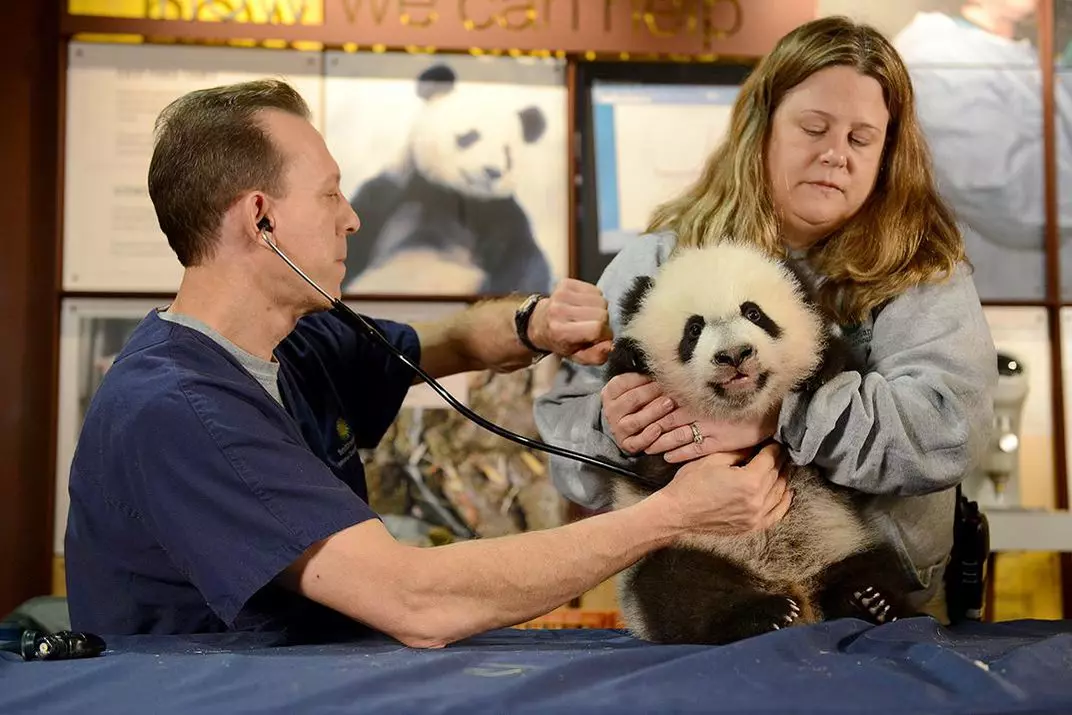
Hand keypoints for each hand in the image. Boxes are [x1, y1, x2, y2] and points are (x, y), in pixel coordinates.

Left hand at [529, 278, 612, 364]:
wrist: (539, 324)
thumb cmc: (561, 342)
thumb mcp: (577, 357)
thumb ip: (596, 355)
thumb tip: (611, 345)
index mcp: (561, 332)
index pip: (597, 328)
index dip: (605, 334)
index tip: (600, 337)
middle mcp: (559, 310)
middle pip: (602, 313)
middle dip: (602, 322)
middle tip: (591, 327)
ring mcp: (561, 294)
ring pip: (601, 300)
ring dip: (599, 310)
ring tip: (586, 316)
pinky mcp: (565, 284)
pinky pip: (595, 290)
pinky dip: (594, 299)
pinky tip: (583, 306)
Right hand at [601, 372, 678, 453]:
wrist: (625, 425)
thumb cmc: (635, 400)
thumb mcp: (632, 385)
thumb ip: (639, 375)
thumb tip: (655, 361)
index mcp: (610, 393)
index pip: (624, 382)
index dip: (642, 377)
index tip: (658, 373)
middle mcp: (611, 411)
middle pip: (632, 400)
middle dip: (652, 392)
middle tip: (669, 387)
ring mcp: (618, 428)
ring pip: (635, 421)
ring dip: (654, 411)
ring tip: (669, 404)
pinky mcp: (627, 444)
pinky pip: (636, 442)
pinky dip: (647, 436)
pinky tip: (658, 429)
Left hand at [645, 405, 779, 462]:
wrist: (772, 410)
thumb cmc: (744, 399)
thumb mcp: (718, 392)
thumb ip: (699, 395)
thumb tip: (674, 394)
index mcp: (701, 395)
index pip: (668, 401)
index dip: (650, 409)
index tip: (636, 415)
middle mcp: (703, 409)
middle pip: (668, 418)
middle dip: (650, 427)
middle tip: (633, 435)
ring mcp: (711, 426)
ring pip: (678, 434)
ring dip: (661, 441)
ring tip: (647, 447)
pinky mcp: (720, 441)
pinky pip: (695, 448)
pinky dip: (680, 453)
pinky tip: (668, 457)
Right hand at [658, 443, 791, 535]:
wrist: (677, 514)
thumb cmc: (691, 485)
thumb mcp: (714, 460)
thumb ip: (739, 452)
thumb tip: (755, 446)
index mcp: (749, 481)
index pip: (769, 459)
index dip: (773, 448)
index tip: (774, 441)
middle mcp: (757, 501)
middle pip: (775, 475)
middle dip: (777, 461)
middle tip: (778, 451)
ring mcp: (755, 517)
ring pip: (779, 494)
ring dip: (782, 478)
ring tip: (781, 467)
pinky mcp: (751, 527)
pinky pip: (776, 514)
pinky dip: (783, 503)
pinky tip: (786, 493)